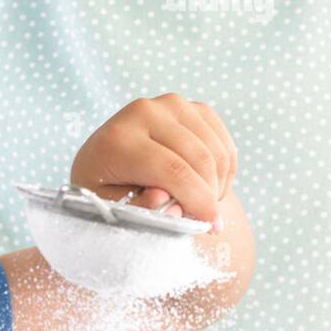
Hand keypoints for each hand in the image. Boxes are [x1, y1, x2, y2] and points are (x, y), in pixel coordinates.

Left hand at [69, 92, 237, 226]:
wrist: (106, 158)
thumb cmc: (106, 189)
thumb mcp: (111, 207)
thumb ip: (141, 210)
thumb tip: (172, 207)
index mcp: (118, 139)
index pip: (171, 170)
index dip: (197, 200)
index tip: (211, 226)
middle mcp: (145, 112)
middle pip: (198, 159)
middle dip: (210, 196)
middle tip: (208, 222)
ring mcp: (172, 105)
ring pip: (215, 152)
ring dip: (218, 185)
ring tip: (203, 206)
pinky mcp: (192, 107)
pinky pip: (223, 143)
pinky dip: (224, 171)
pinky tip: (207, 188)